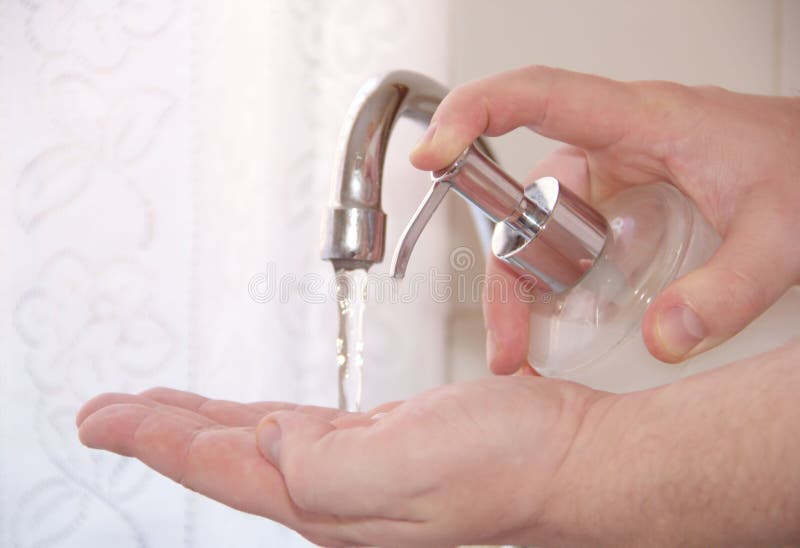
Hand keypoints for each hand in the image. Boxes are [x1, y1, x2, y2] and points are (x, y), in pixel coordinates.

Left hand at [76, 377, 601, 546]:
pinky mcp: (390, 443)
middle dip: (165, 430)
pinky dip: (266, 417)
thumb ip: (321, 462)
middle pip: (226, 458)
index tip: (104, 416)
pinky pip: (305, 428)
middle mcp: (337, 492)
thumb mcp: (408, 467)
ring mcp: (363, 470)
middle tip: (113, 412)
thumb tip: (263, 439)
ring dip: (208, 423)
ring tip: (167, 410)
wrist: (577, 463)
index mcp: (329, 499)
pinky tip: (257, 415)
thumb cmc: (513, 468)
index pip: (216, 466)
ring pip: (261, 442)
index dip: (154, 438)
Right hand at [410, 66, 799, 368]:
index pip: (536, 96)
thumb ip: (726, 291)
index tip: (432, 152)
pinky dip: (547, 279)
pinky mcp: (617, 201)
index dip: (472, 113)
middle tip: (511, 334)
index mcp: (641, 123)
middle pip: (524, 193)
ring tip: (523, 342)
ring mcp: (613, 174)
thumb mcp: (778, 234)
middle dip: (506, 267)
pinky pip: (560, 234)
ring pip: (535, 222)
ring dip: (522, 283)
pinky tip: (552, 320)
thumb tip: (664, 339)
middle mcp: (615, 145)